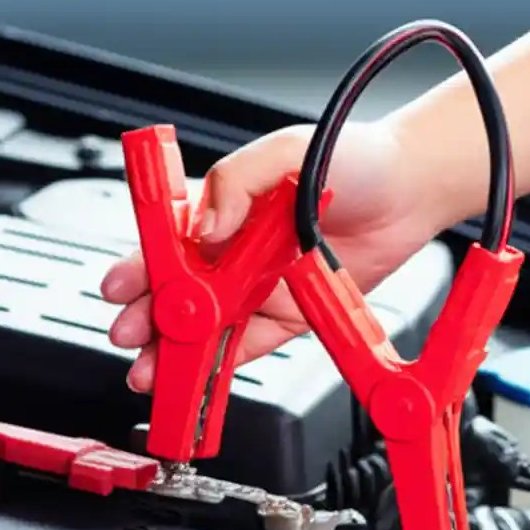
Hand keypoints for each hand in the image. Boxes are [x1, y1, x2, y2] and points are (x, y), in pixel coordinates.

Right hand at [101, 121, 450, 392]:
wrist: (411, 190)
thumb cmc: (350, 157)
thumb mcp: (282, 151)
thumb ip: (234, 183)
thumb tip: (203, 230)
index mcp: (219, 209)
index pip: (165, 241)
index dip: (138, 265)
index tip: (118, 286)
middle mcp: (231, 251)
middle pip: (176, 291)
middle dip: (146, 316)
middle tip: (128, 335)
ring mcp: (256, 287)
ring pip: (203, 326)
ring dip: (173, 351)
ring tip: (150, 372)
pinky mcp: (285, 318)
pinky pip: (246, 347)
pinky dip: (218, 366)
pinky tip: (194, 378)